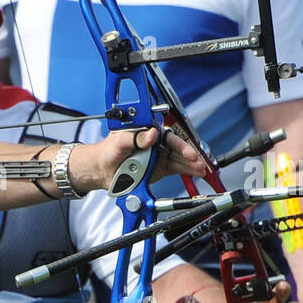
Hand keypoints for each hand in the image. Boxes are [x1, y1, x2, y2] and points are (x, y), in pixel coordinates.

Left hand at [73, 127, 206, 192]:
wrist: (101, 170)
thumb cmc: (107, 151)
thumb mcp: (119, 141)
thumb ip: (134, 137)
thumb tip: (152, 133)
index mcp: (148, 131)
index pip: (167, 135)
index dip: (178, 142)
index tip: (185, 149)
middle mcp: (156, 142)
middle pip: (177, 146)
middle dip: (189, 153)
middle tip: (197, 161)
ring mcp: (160, 155)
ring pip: (180, 158)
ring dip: (192, 163)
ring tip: (201, 168)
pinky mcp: (161, 168)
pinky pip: (177, 168)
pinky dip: (188, 170)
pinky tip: (197, 172)